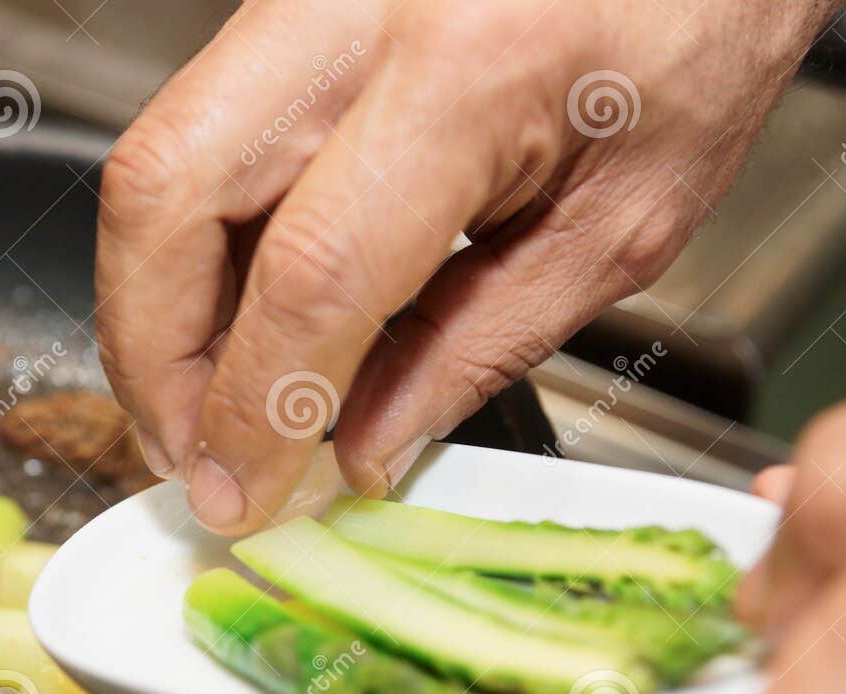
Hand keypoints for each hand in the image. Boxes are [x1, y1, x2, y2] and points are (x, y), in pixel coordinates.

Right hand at [95, 0, 840, 532]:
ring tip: (207, 405)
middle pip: (164, 195)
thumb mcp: (622, 221)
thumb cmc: (698, 26)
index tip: (239, 492)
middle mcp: (352, 8)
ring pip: (155, 161)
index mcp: (469, 67)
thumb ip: (479, 346)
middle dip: (148, 353)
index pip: (310, 272)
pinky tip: (236, 322)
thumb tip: (362, 446)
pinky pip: (197, 137)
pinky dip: (195, 251)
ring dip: (156, 307)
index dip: (254, 408)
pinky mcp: (286, 7)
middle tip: (185, 453)